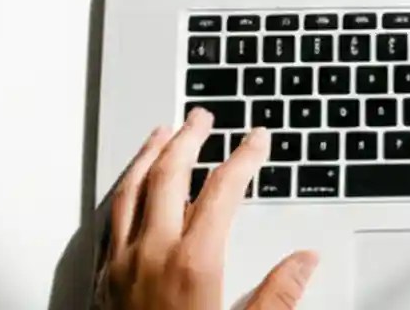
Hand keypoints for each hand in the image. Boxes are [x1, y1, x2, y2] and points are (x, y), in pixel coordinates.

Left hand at [100, 108, 318, 308]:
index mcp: (193, 262)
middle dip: (190, 138)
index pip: (223, 189)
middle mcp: (152, 253)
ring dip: (149, 154)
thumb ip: (279, 295)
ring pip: (132, 189)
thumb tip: (306, 259)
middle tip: (204, 117)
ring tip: (163, 132)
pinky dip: (125, 188)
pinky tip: (131, 183)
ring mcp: (122, 263)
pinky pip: (110, 216)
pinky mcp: (103, 278)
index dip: (244, 157)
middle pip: (170, 174)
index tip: (258, 139)